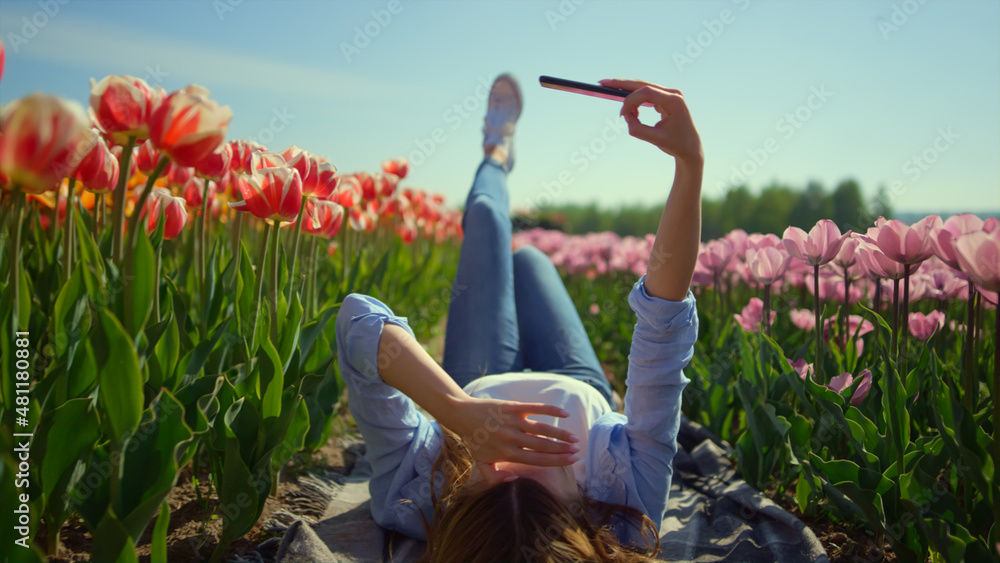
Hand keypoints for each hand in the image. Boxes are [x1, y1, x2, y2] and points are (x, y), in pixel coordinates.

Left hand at [438, 396, 579, 466]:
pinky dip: (551, 410)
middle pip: (544, 446)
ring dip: (560, 434)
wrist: (462, 415)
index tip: (571, 460)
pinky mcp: (513, 407)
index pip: (537, 460)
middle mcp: (512, 439)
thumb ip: (495, 478)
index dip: (556, 461)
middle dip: (563, 449)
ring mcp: (513, 422)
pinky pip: (536, 408)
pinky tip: (564, 414)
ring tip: (573, 438)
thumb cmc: (474, 441)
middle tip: (577, 451)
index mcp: (507, 454)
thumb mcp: (481, 464)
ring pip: (543, 429)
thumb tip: (515, 482)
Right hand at [599, 79, 702, 164]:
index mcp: (674, 101)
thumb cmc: (677, 144)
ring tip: (610, 94)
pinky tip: (630, 110)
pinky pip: (646, 93)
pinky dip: (635, 100)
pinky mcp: (665, 98)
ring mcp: (670, 94)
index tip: (621, 115)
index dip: (630, 101)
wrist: (691, 148)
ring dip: (627, 93)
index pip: (646, 93)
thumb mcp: (655, 140)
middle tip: (602, 82)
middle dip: (621, 84)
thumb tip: (625, 116)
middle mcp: (673, 93)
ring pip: (642, 87)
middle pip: (642, 84)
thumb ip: (638, 129)